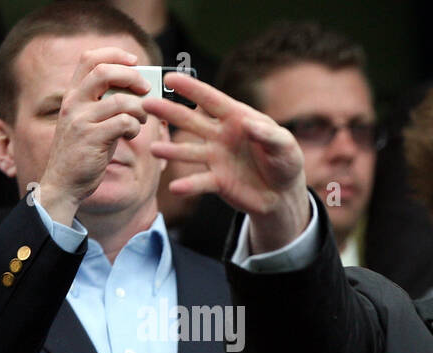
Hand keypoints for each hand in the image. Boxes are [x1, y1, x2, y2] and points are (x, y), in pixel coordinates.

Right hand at [36, 47, 150, 225]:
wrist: (65, 183)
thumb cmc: (85, 153)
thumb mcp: (92, 123)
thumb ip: (106, 106)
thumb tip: (138, 92)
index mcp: (73, 95)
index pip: (89, 59)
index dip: (114, 55)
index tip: (134, 61)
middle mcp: (74, 102)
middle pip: (104, 72)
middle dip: (132, 77)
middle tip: (146, 90)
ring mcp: (81, 119)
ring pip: (121, 100)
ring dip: (139, 109)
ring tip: (140, 120)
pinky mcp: (92, 138)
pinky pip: (124, 122)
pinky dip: (135, 127)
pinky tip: (132, 134)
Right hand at [145, 72, 307, 251]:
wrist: (283, 194)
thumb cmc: (286, 162)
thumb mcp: (286, 146)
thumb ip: (269, 135)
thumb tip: (249, 125)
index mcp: (237, 118)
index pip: (211, 100)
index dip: (191, 88)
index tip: (170, 78)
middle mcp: (221, 135)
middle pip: (191, 120)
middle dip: (169, 111)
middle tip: (146, 104)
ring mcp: (216, 157)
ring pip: (189, 151)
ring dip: (171, 150)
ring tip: (153, 149)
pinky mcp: (217, 181)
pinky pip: (200, 182)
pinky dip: (188, 185)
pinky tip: (175, 188)